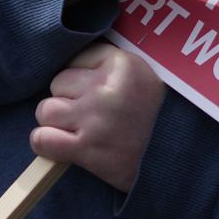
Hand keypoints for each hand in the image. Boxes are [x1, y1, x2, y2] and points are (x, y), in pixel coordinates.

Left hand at [32, 41, 164, 191]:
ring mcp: (95, 120)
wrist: (176, 159)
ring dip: (56, 121)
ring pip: (46, 110)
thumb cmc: (156, 116)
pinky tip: (61, 145)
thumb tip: (69, 63)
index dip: (84, 77)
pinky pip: (42, 139)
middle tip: (90, 113)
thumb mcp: (142, 75)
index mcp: (122, 64)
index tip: (98, 91)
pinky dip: (46, 142)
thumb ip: (107, 63)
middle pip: (58, 83)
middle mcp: (106, 89)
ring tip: (77, 129)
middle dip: (68, 99)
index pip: (77, 59)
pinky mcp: (87, 149)